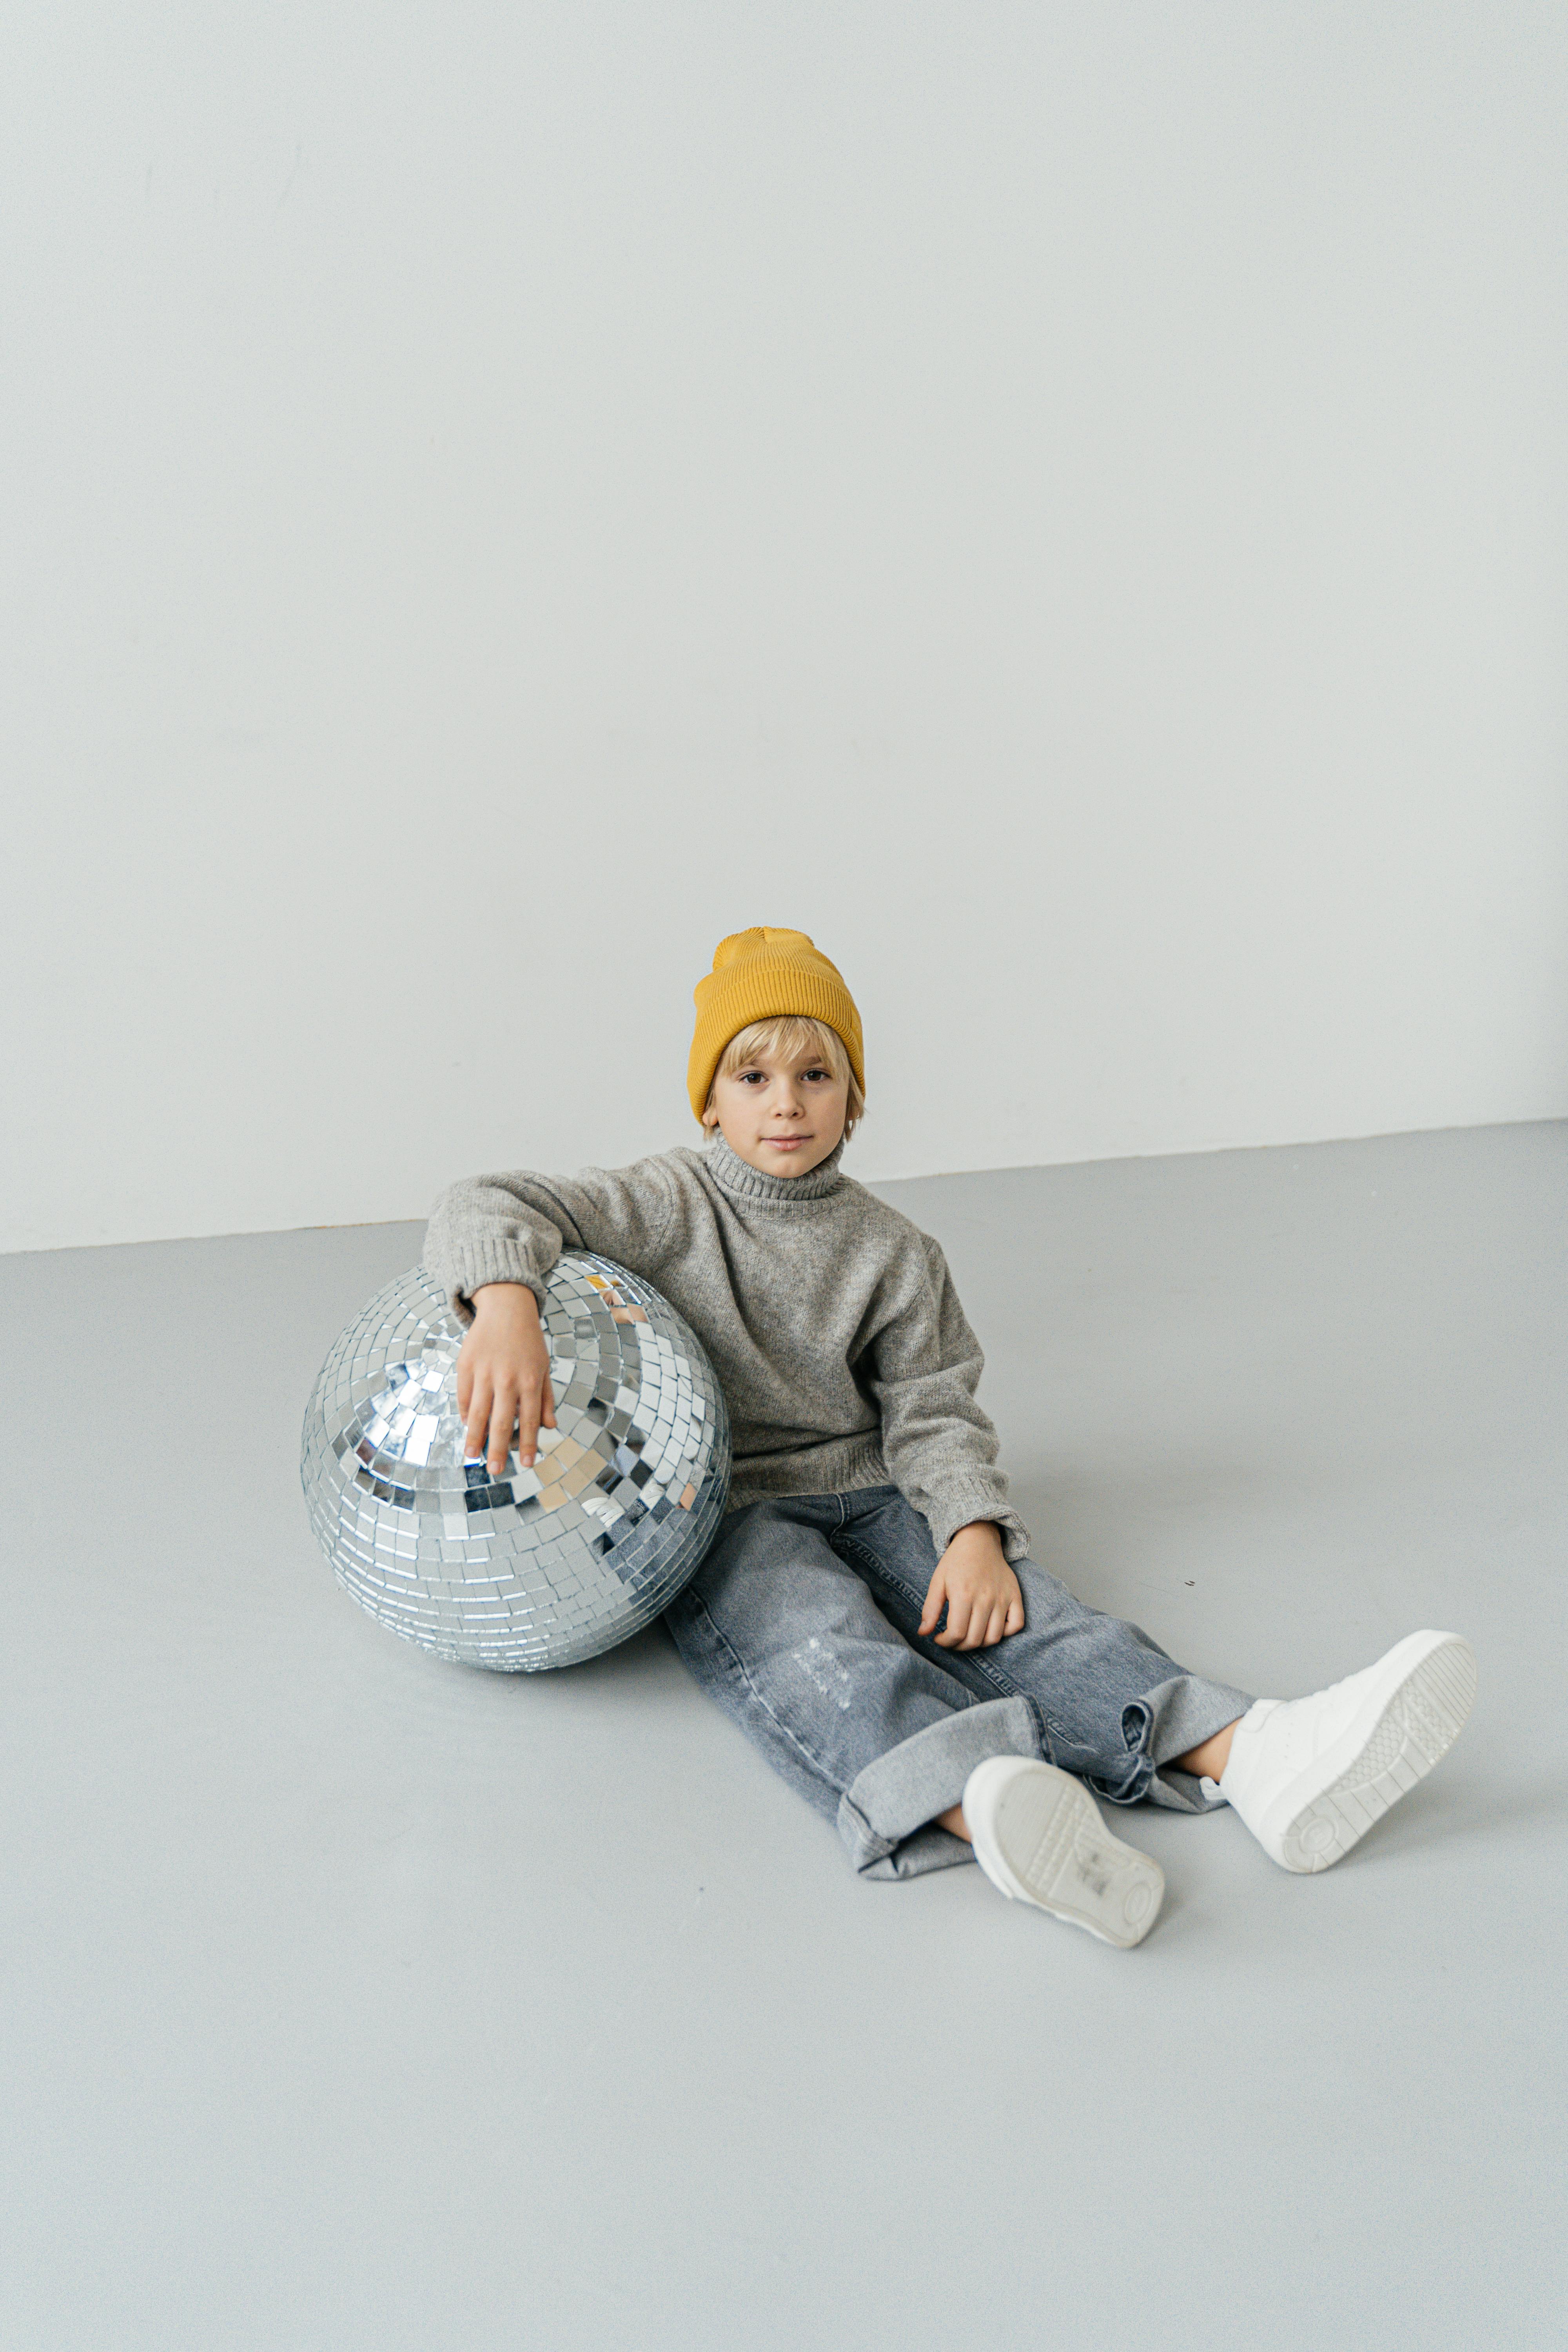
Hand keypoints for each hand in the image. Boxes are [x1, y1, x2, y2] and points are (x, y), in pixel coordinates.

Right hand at [457, 1283, 557, 1473]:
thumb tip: (550, 1426)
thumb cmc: (528, 1341)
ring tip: (472, 1455)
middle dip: (498, 1449)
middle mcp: (507, 1379)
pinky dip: (465, 1413)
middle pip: (501, 1422)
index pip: (530, 1421)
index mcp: (530, 1381)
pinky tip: (467, 1426)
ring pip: (478, 1412)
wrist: (506, 1308)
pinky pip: (464, 1395)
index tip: (527, 1464)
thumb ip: (546, 1398)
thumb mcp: (544, 1367)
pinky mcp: (466, 1365)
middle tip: (495, 1470)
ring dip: (474, 1437)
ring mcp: (484, 1372)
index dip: (529, 1445)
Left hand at [919, 1521, 1023, 1650]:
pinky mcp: (1015, 1596)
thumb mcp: (937, 1581)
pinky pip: (1016, 1625)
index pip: (956, 1633)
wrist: (979, 1540)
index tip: (939, 1638)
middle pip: (975, 1640)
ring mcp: (1003, 1598)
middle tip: (952, 1639)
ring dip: (979, 1643)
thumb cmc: (956, 1561)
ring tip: (968, 1635)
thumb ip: (930, 1609)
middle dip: (959, 1646)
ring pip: (994, 1637)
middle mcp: (985, 1598)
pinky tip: (990, 1627)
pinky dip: (1005, 1633)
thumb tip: (923, 1633)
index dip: (945, 1643)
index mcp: (963, 1594)